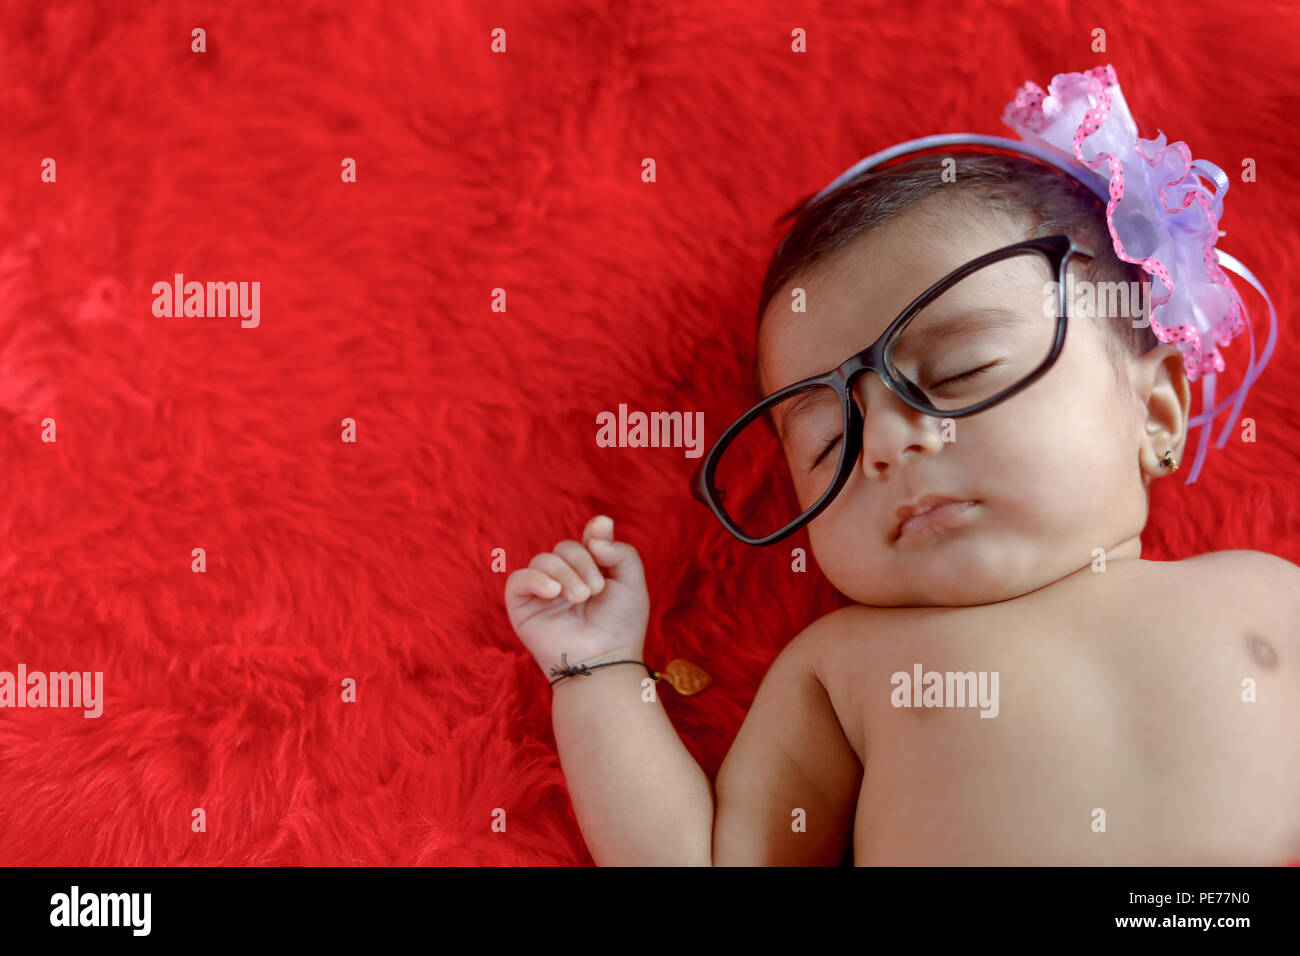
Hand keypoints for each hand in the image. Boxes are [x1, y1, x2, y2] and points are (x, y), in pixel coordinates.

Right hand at [504, 515, 649, 674]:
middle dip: (583, 562)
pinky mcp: (522, 606)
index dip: (594, 530)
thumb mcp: (631, 583)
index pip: (587, 539)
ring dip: (565, 574)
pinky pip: (518, 578)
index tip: (602, 528)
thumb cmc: (620, 626)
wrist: (604, 659)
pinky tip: (554, 592)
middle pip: (565, 547)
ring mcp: (543, 591)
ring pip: (543, 559)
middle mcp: (566, 578)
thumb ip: (620, 551)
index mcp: (592, 571)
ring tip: (580, 597)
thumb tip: (595, 532)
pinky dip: (536, 579)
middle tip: (595, 590)